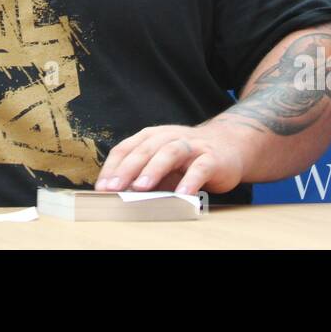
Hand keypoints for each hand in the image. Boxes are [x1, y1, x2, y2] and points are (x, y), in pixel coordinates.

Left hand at [94, 124, 243, 195]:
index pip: (126, 148)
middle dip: (127, 169)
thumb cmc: (187, 159)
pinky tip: (182, 194)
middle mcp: (169, 137)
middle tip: (113, 188)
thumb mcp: (162, 164)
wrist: (229, 145)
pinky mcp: (211, 158)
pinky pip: (199, 168)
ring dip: (153, 169)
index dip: (112, 167)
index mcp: (152, 137)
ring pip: (169, 153)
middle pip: (145, 149)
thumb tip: (118, 194)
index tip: (101, 187)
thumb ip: (143, 174)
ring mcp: (191, 146)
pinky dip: (189, 180)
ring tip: (140, 188)